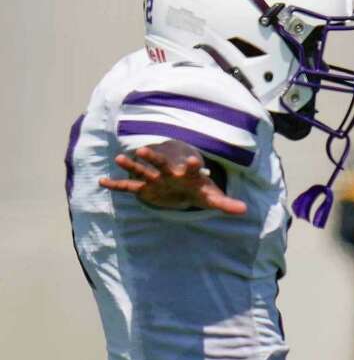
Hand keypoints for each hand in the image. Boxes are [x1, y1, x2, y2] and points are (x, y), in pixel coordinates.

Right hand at [101, 142, 246, 214]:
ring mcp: (155, 179)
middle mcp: (169, 173)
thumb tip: (244, 210)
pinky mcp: (145, 188)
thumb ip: (226, 203)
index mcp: (188, 175)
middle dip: (154, 158)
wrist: (184, 186)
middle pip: (162, 164)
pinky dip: (116, 185)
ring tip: (119, 158)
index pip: (193, 168)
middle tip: (145, 150)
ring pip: (142, 171)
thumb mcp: (212, 198)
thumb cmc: (199, 190)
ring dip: (132, 165)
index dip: (194, 164)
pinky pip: (129, 186)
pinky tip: (102, 182)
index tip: (197, 160)